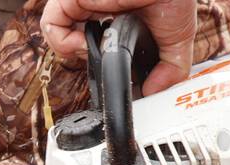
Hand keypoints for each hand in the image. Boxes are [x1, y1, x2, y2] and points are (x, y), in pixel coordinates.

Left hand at [41, 0, 197, 94]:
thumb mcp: (177, 38)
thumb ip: (170, 69)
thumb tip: (155, 92)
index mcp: (118, 17)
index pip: (97, 47)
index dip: (101, 63)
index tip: (114, 74)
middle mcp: (98, 11)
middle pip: (76, 46)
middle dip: (88, 61)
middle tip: (106, 61)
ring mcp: (83, 5)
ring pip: (59, 38)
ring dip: (75, 54)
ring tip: (96, 51)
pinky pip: (52, 26)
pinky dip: (63, 43)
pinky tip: (85, 44)